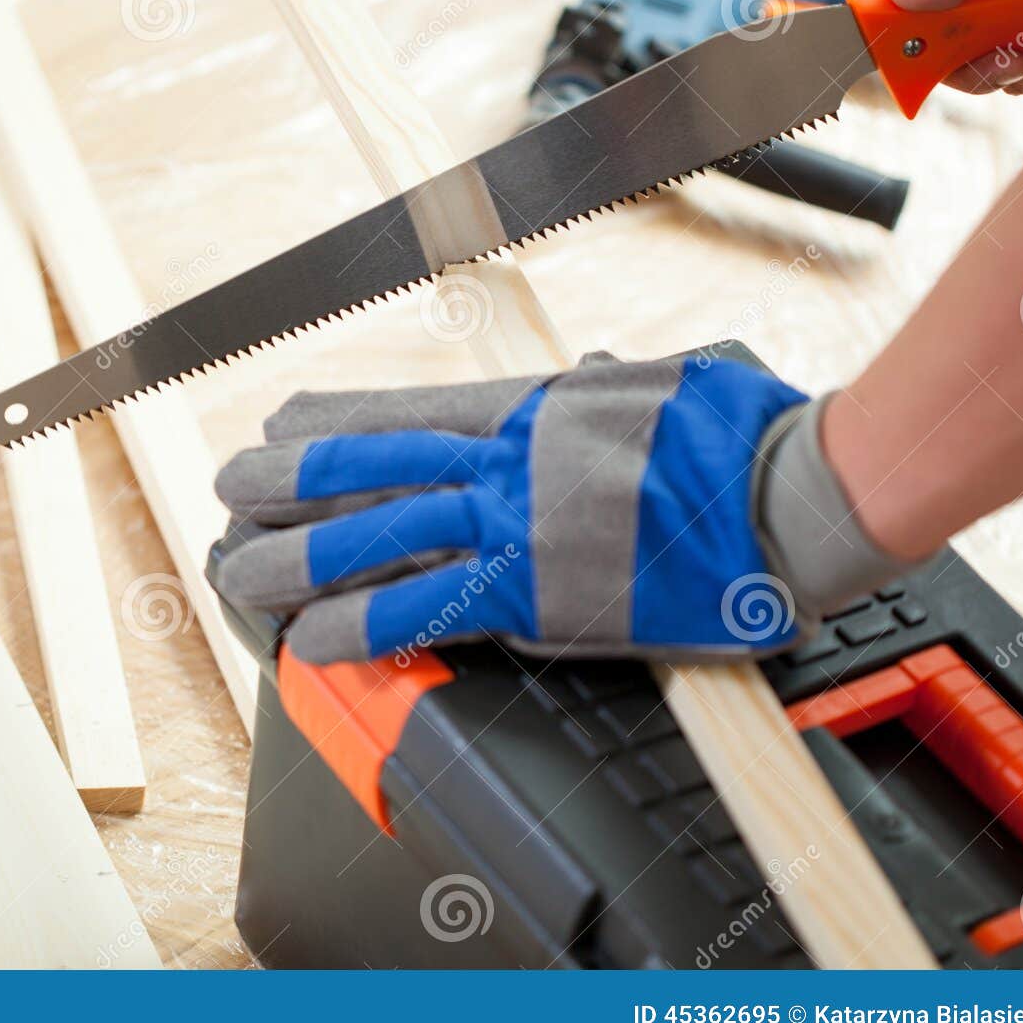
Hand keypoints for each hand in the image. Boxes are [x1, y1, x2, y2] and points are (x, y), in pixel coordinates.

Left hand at [211, 353, 910, 665]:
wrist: (792, 493)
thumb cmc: (739, 436)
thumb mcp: (656, 382)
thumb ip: (598, 394)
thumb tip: (582, 385)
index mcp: (523, 407)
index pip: (395, 408)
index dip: (325, 424)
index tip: (277, 430)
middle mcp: (500, 460)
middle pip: (361, 468)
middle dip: (283, 487)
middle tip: (230, 496)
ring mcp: (511, 525)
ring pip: (370, 538)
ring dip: (293, 561)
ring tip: (237, 576)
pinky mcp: (534, 594)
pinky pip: (423, 610)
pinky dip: (359, 626)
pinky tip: (311, 640)